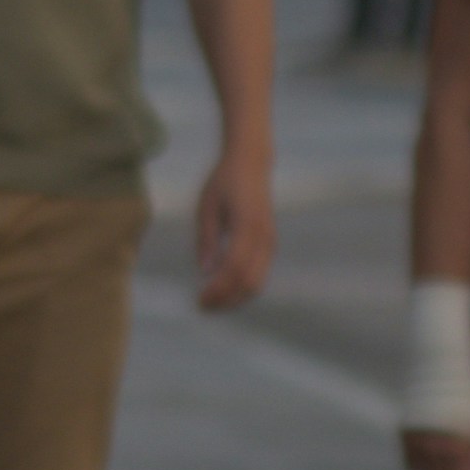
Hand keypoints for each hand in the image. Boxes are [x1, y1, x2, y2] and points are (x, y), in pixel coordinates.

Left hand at [189, 156, 274, 310]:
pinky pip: (259, 274)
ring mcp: (270, 241)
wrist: (252, 163)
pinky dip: (241, 288)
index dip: (218, 289)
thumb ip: (207, 240)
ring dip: (235, 297)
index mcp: (246, 224)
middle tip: (203, 307)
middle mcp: (263, 235)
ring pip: (257, 282)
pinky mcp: (269, 244)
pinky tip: (223, 289)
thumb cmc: (224, 182)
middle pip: (249, 281)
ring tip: (212, 302)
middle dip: (226, 299)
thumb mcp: (207, 207)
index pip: (234, 268)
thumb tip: (205, 272)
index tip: (199, 300)